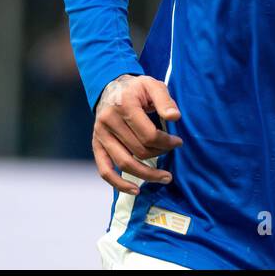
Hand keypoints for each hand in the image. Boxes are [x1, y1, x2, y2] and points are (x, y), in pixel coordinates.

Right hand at [92, 74, 182, 194]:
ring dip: (146, 175)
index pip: (148, 134)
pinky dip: (119, 184)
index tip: (178, 142)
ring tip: (165, 178)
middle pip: (139, 150)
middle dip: (160, 154)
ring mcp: (100, 135)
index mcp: (124, 105)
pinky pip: (104, 170)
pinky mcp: (96, 145)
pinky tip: (135, 190)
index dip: (166, 142)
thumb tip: (175, 117)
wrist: (110, 87)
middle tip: (172, 152)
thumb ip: (165, 100)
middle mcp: (109, 121)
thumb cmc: (137, 89)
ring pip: (125, 163)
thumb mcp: (153, 85)